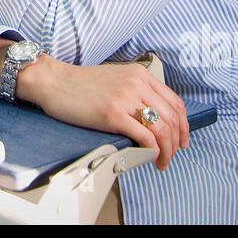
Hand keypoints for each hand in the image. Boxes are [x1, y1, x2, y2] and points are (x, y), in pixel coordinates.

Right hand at [12, 52, 190, 170]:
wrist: (54, 82)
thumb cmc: (80, 84)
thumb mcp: (115, 78)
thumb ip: (135, 91)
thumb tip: (150, 116)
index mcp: (140, 75)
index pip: (175, 102)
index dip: (183, 125)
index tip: (181, 139)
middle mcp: (137, 84)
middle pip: (173, 117)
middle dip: (177, 141)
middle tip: (173, 155)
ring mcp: (126, 99)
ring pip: (162, 129)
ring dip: (167, 150)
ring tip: (162, 162)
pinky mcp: (113, 114)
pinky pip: (145, 136)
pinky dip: (153, 150)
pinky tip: (149, 156)